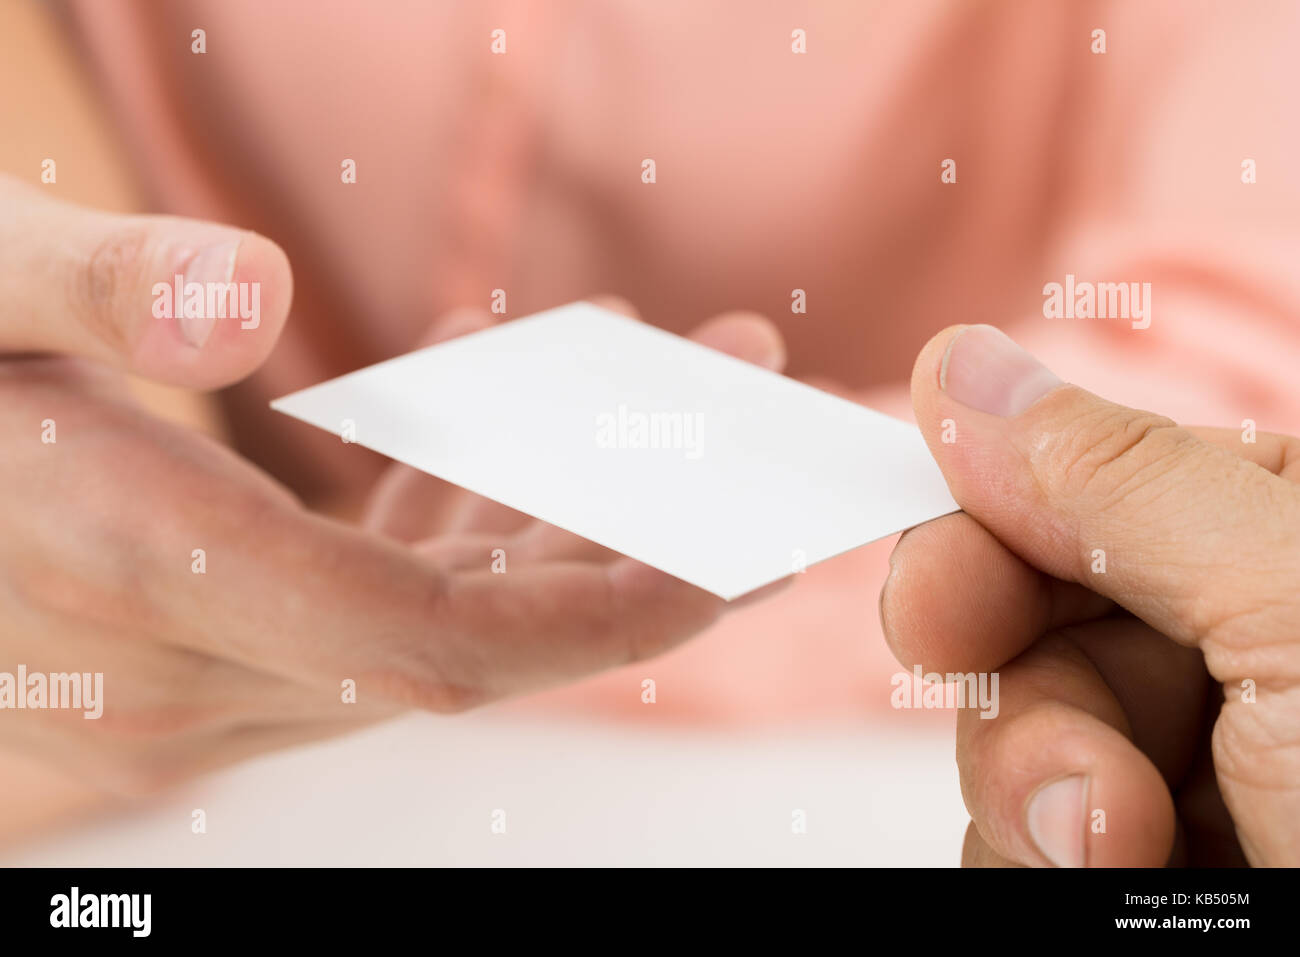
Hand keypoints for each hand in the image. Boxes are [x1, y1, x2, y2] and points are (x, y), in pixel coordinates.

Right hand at [0, 176, 777, 801]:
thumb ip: (75, 292)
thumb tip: (243, 296)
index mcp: (131, 574)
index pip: (421, 642)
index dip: (592, 611)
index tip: (737, 552)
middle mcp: (191, 656)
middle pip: (471, 631)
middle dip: (634, 539)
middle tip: (761, 420)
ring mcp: (206, 666)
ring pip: (437, 602)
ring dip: (568, 502)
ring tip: (687, 374)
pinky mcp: (212, 635)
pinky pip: (375, 579)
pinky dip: (468, 500)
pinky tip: (532, 402)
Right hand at [882, 324, 1299, 865]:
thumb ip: (1130, 484)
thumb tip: (969, 377)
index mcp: (1294, 537)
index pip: (1092, 477)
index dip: (995, 525)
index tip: (941, 597)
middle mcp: (1246, 643)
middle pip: (1034, 614)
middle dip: (1027, 700)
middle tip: (1082, 787)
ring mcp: (1198, 760)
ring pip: (1014, 732)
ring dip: (1037, 801)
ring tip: (1128, 862)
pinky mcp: (1153, 856)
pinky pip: (1020, 830)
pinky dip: (1033, 861)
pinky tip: (1114, 887)